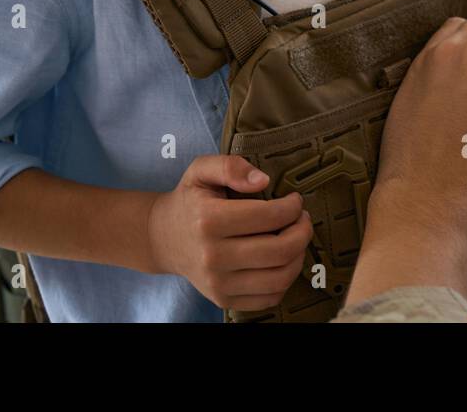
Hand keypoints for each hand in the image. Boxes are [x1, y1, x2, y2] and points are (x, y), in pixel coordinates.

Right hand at [146, 155, 313, 311]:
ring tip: (296, 238)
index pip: (269, 216)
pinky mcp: (224, 299)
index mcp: (209, 221)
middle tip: (302, 219)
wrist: (164, 238)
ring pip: (280, 278)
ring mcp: (218, 283)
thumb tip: (262, 180)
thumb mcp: (201, 171)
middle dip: (303, 231)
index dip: (292, 207)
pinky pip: (270, 298)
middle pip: (280, 250)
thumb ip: (230, 166)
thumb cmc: (190, 201)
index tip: (295, 201)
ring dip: (299, 256)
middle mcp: (212, 257)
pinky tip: (282, 260)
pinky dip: (286, 279)